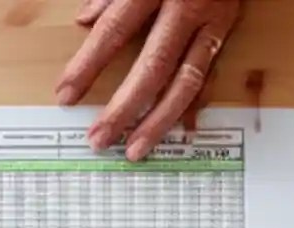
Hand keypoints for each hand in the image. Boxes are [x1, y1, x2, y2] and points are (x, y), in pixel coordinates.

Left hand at [56, 0, 241, 160]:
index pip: (114, 31)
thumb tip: (86, 21)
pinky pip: (210, 76)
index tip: (66, 94)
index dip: (87, 66)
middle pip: (151, 66)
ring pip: (186, 82)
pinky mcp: (228, 31)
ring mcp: (212, 21)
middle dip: (123, 108)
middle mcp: (186, 7)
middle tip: (99, 138)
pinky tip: (180, 131)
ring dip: (159, 121)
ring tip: (136, 148)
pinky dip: (194, 106)